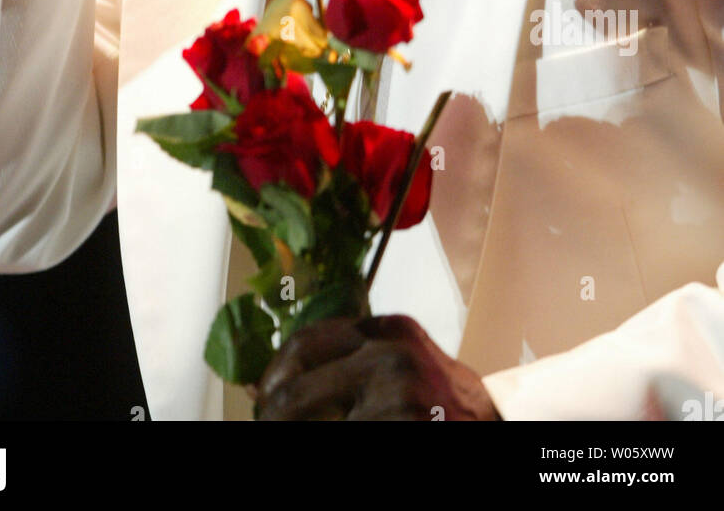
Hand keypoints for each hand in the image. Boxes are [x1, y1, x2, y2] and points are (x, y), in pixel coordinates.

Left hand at [255, 314, 501, 420]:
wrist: (505, 425)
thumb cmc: (449, 404)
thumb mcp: (402, 364)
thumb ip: (351, 364)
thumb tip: (272, 388)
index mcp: (389, 330)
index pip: (304, 344)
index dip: (274, 374)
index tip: (263, 395)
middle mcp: (391, 356)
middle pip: (295, 392)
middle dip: (275, 416)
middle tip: (268, 422)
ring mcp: (398, 398)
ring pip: (314, 427)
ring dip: (304, 433)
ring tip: (307, 431)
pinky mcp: (406, 429)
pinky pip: (345, 438)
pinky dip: (336, 439)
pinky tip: (343, 436)